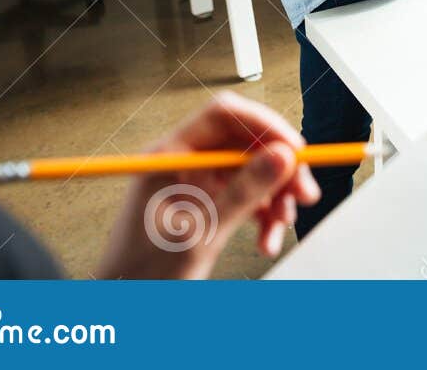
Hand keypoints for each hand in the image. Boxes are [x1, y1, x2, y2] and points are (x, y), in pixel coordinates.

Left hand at [96, 92, 321, 279]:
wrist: (122, 311)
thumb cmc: (144, 275)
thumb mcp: (200, 233)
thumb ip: (243, 193)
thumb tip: (282, 156)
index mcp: (169, 156)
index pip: (223, 115)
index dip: (264, 125)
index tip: (295, 150)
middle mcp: (183, 162)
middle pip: (243, 143)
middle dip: (278, 168)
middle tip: (304, 193)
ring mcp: (193, 183)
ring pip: (250, 171)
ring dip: (274, 197)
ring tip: (282, 227)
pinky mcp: (203, 203)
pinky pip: (244, 195)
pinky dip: (262, 215)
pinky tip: (267, 239)